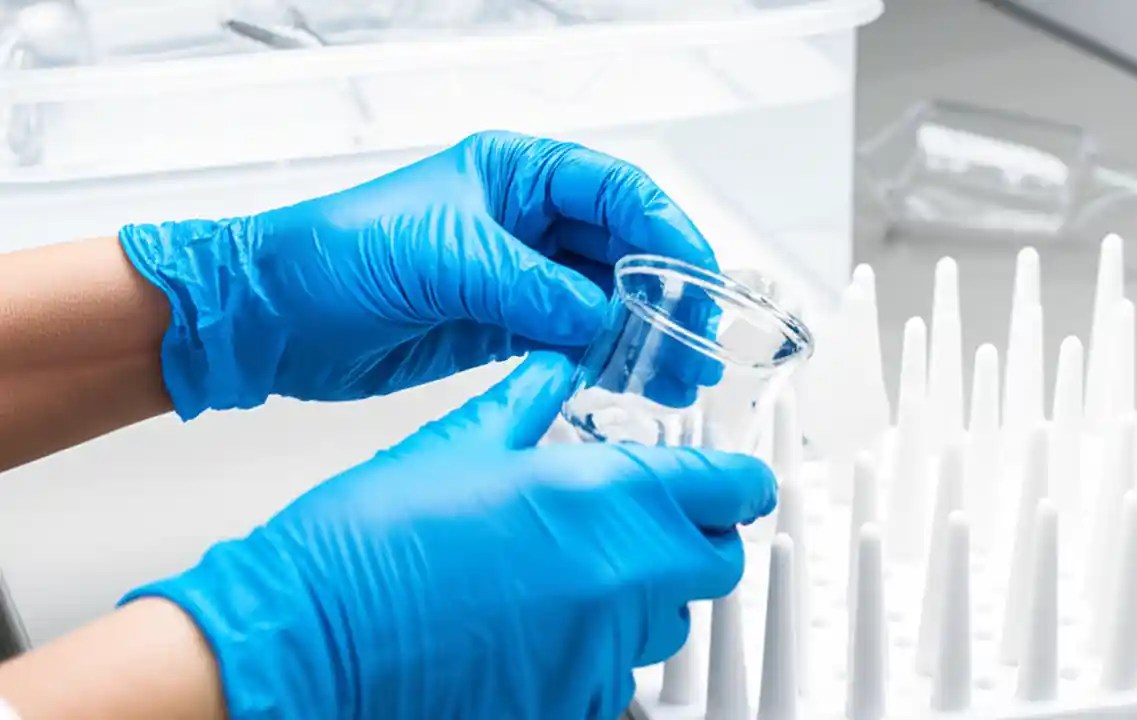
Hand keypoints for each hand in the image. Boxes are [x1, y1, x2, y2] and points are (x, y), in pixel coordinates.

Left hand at [119, 131, 713, 418]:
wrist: (273, 319)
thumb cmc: (334, 254)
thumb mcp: (441, 257)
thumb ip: (527, 285)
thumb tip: (595, 313)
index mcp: (513, 174)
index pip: (613, 191)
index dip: (662, 228)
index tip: (693, 271)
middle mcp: (522, 221)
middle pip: (618, 248)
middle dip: (662, 291)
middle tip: (695, 337)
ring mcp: (514, 276)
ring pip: (599, 299)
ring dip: (639, 332)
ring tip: (675, 370)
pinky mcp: (499, 326)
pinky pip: (568, 339)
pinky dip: (599, 359)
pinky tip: (624, 379)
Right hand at [123, 352, 774, 719]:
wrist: (309, 640)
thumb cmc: (368, 545)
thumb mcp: (459, 444)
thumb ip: (528, 402)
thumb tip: (554, 370)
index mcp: (605, 497)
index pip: (728, 488)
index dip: (739, 482)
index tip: (736, 483)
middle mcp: (623, 577)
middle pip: (717, 561)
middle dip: (695, 538)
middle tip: (647, 523)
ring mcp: (603, 651)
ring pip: (669, 620)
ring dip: (644, 593)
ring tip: (574, 573)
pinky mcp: (575, 705)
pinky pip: (619, 674)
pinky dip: (598, 648)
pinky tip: (538, 625)